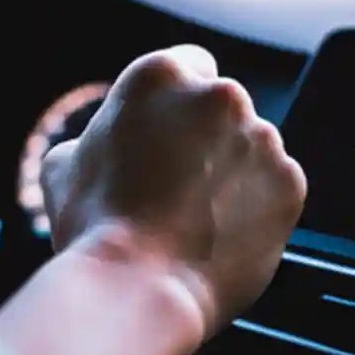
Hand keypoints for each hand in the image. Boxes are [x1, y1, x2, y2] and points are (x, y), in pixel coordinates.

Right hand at [41, 45, 306, 335]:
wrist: (138, 288)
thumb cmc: (96, 226)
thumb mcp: (64, 165)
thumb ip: (95, 139)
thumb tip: (101, 147)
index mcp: (161, 76)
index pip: (187, 67)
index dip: (175, 105)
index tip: (168, 134)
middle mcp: (220, 95)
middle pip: (221, 108)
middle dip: (204, 138)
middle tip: (175, 185)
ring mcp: (262, 138)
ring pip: (250, 147)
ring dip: (232, 171)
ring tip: (197, 218)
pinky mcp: (290, 183)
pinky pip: (275, 188)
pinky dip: (257, 206)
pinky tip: (221, 234)